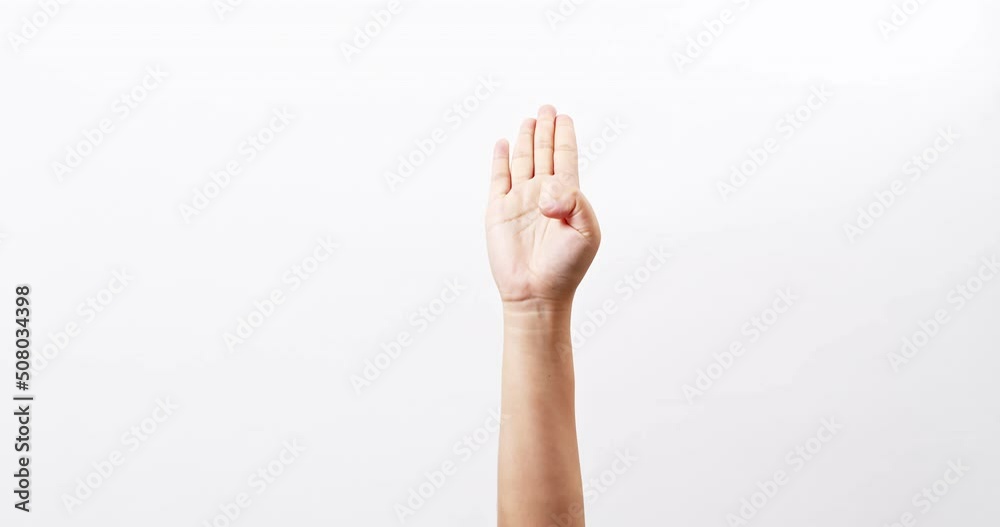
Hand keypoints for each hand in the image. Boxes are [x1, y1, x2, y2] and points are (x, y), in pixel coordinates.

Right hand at [486, 105, 600, 307]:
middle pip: (544, 153)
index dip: (564, 136)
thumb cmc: (566, 267)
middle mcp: (543, 194)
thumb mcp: (586, 232)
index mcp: (566, 196)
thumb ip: (575, 202)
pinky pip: (498, 179)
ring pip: (522, 161)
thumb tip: (548, 188)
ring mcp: (520, 201)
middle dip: (546, 130)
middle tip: (547, 108)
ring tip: (529, 120)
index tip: (563, 117)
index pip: (565, 157)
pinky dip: (499, 160)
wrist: (537, 292)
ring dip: (525, 140)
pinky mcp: (498, 210)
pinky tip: (502, 144)